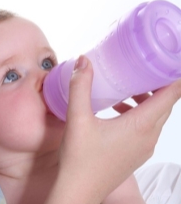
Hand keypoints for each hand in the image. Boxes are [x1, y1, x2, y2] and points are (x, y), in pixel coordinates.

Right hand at [45, 55, 180, 203]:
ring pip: (156, 117)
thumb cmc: (80, 160)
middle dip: (157, 84)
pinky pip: (147, 128)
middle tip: (142, 68)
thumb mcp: (78, 118)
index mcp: (141, 126)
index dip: (174, 75)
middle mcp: (149, 137)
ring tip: (126, 89)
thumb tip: (84, 62)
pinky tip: (116, 111)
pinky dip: (139, 114)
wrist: (79, 192)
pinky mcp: (136, 154)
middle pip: (165, 104)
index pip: (171, 95)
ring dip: (146, 99)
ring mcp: (144, 148)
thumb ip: (81, 87)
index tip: (168, 59)